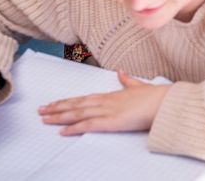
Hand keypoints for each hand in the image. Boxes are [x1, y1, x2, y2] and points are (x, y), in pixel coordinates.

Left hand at [38, 71, 170, 135]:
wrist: (163, 102)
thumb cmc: (154, 96)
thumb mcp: (139, 86)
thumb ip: (128, 81)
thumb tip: (122, 72)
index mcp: (111, 95)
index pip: (84, 98)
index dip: (68, 101)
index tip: (54, 102)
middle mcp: (105, 101)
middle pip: (76, 104)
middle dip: (57, 108)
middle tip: (40, 110)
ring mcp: (107, 111)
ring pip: (78, 113)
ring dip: (60, 116)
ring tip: (44, 118)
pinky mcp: (110, 122)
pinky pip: (88, 125)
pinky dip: (74, 128)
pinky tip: (62, 131)